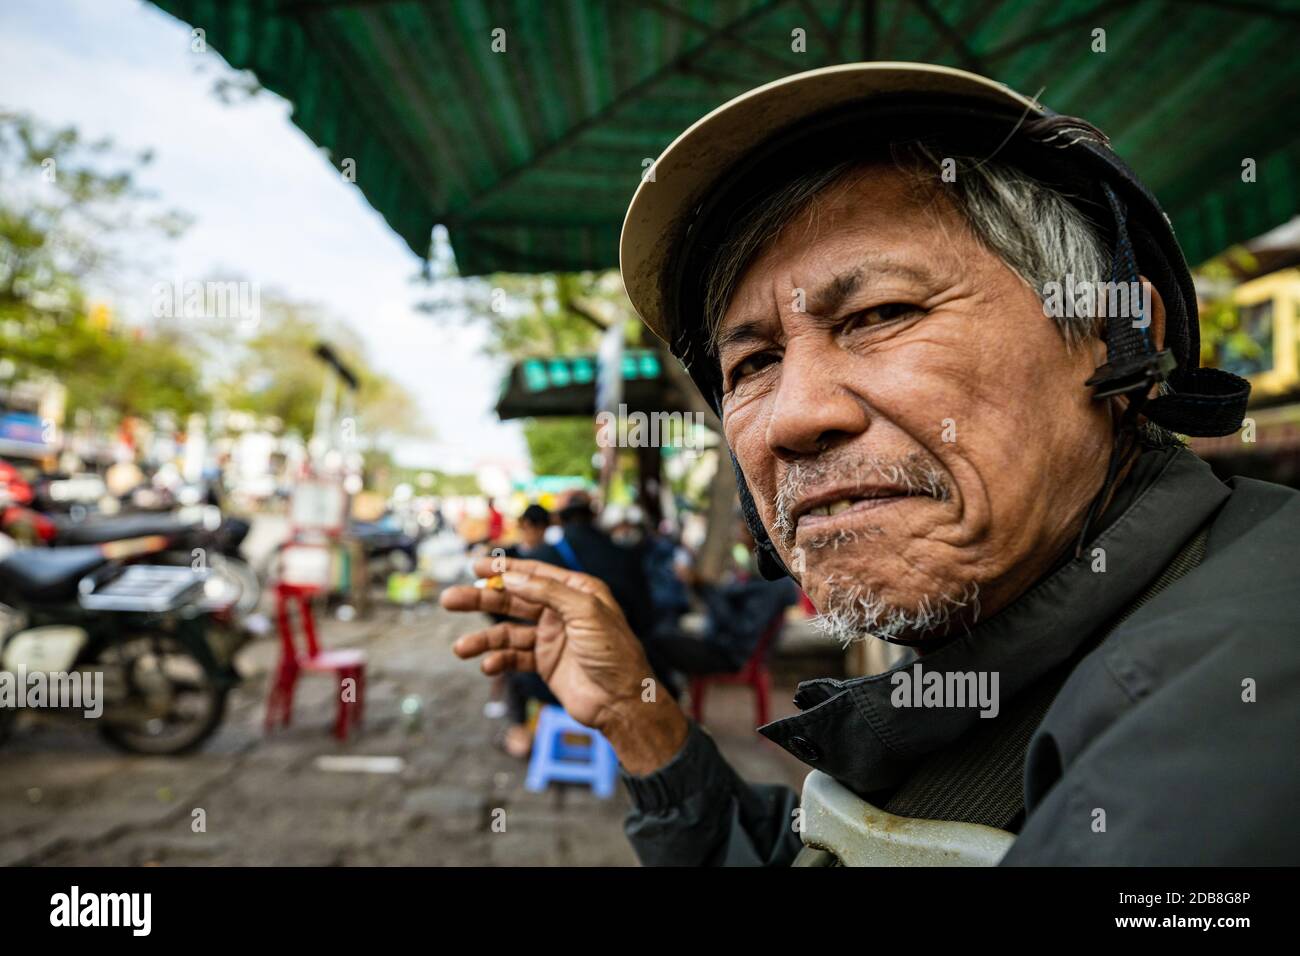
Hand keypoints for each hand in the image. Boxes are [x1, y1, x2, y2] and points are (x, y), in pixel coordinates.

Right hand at [440, 557, 687, 772]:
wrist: (622, 702)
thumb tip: (512, 577)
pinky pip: (515, 657)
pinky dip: (500, 660)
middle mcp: (562, 611)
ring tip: (460, 648)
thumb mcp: (585, 612)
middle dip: (482, 600)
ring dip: (484, 639)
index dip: (504, 569)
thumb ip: (547, 592)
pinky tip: (488, 666)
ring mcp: (552, 637)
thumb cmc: (614, 653)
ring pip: (509, 632)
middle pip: (514, 600)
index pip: (534, 574)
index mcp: (577, 591)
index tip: (475, 566)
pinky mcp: (546, 663)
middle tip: (450, 599)